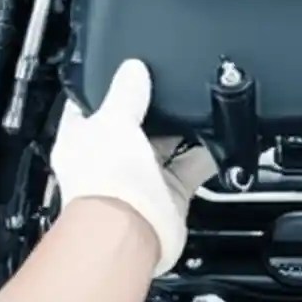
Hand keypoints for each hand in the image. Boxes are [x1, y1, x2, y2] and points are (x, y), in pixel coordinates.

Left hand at [51, 59, 216, 276]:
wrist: (129, 233)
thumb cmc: (104, 181)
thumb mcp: (112, 120)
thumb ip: (125, 92)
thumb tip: (133, 68)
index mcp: (83, 140)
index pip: (91, 106)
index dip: (107, 89)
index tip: (127, 72)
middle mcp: (111, 159)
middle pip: (134, 125)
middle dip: (153, 109)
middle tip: (172, 86)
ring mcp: (141, 177)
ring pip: (167, 146)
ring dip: (183, 131)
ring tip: (199, 106)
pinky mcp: (169, 193)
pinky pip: (193, 166)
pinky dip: (207, 154)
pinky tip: (217, 136)